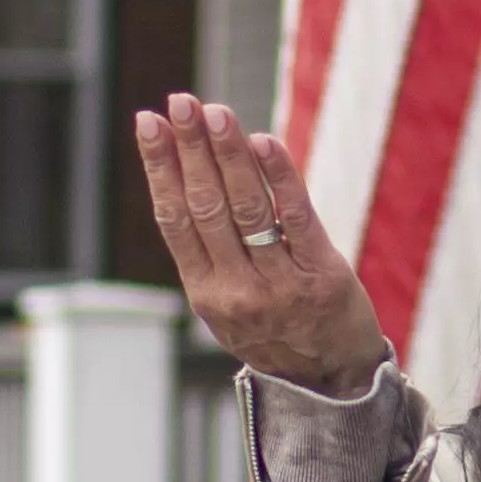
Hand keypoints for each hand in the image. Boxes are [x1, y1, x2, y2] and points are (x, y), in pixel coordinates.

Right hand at [136, 96, 392, 395]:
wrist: (332, 379)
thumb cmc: (275, 330)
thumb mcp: (226, 306)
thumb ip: (207, 254)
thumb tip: (184, 176)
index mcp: (204, 293)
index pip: (174, 219)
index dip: (159, 167)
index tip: (148, 123)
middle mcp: (236, 290)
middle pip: (206, 207)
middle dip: (190, 149)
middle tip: (180, 102)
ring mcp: (279, 284)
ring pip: (246, 208)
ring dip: (228, 154)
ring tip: (216, 112)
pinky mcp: (322, 274)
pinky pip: (296, 217)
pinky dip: (278, 177)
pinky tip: (264, 142)